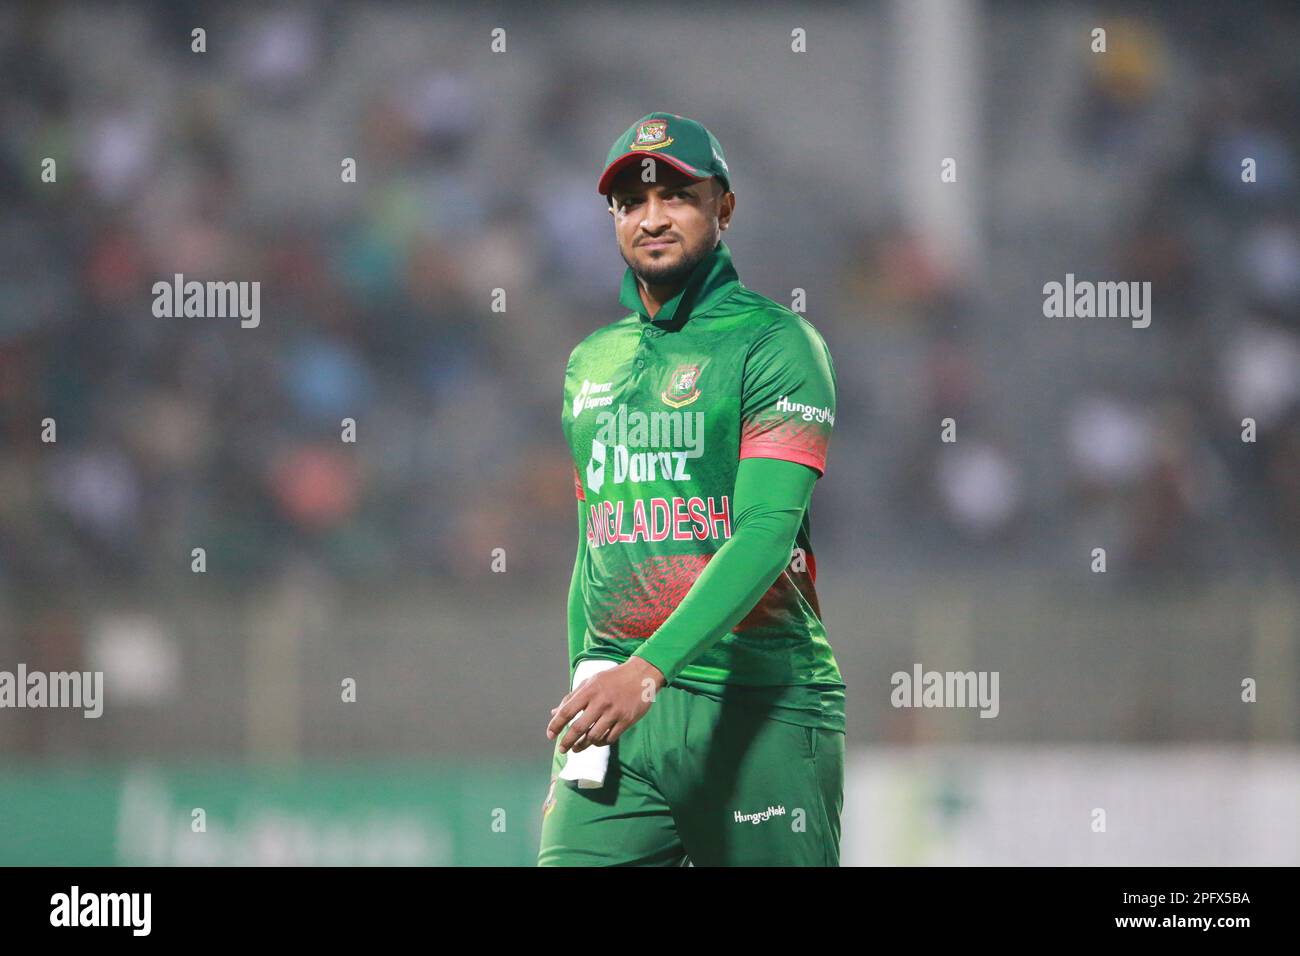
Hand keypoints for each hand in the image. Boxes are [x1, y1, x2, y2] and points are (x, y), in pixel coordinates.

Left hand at [546, 657, 665, 753]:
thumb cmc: (612, 678)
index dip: (556, 725)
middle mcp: (601, 702)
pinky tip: (596, 742)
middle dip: (567, 741)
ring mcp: (615, 712)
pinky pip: (610, 738)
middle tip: (562, 749)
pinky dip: (600, 743)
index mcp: (589, 690)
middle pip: (579, 728)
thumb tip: (554, 713)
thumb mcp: (590, 682)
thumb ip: (572, 697)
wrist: (642, 675)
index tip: (550, 735)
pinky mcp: (627, 720)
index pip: (567, 711)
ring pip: (594, 736)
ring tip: (577, 748)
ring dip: (583, 745)